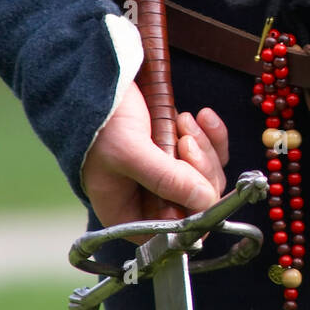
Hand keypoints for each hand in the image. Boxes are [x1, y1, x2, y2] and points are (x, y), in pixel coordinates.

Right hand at [81, 82, 229, 242]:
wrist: (97, 78)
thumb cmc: (100, 121)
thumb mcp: (131, 152)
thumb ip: (166, 179)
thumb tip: (205, 200)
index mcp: (126, 212)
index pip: (171, 232)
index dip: (193, 215)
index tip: (199, 189)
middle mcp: (147, 198)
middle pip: (196, 202)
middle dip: (199, 172)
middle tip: (184, 144)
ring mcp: (164, 173)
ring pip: (207, 176)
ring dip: (204, 148)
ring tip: (183, 122)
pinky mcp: (177, 148)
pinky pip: (211, 152)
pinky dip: (212, 135)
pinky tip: (203, 116)